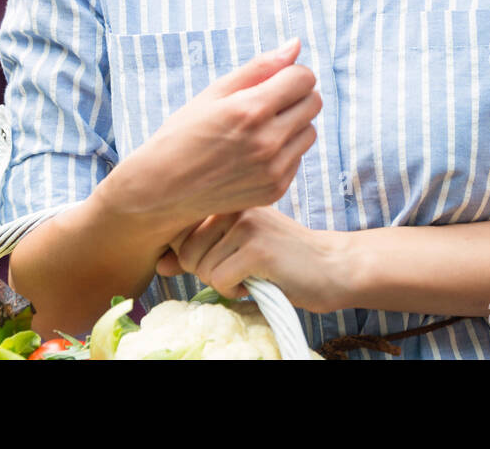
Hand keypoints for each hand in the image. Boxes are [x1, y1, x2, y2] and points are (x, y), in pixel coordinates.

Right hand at [119, 37, 320, 222]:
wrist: (162, 189)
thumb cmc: (184, 133)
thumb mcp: (215, 92)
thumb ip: (260, 67)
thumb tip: (296, 45)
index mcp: (250, 110)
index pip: (304, 78)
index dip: (290, 74)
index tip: (273, 80)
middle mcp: (267, 142)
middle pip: (314, 102)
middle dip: (295, 96)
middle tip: (266, 102)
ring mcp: (273, 170)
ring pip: (310, 131)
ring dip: (293, 124)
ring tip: (259, 129)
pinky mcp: (275, 190)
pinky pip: (298, 158)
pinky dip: (284, 151)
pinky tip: (254, 153)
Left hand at [156, 207, 353, 313]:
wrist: (330, 266)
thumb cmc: (281, 258)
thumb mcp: (235, 249)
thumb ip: (197, 252)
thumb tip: (159, 263)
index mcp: (227, 199)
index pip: (178, 228)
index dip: (189, 254)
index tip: (217, 258)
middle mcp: (234, 204)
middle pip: (184, 251)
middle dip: (205, 272)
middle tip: (237, 269)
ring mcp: (246, 223)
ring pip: (200, 267)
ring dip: (222, 282)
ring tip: (249, 273)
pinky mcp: (257, 247)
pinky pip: (219, 280)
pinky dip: (234, 291)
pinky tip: (255, 281)